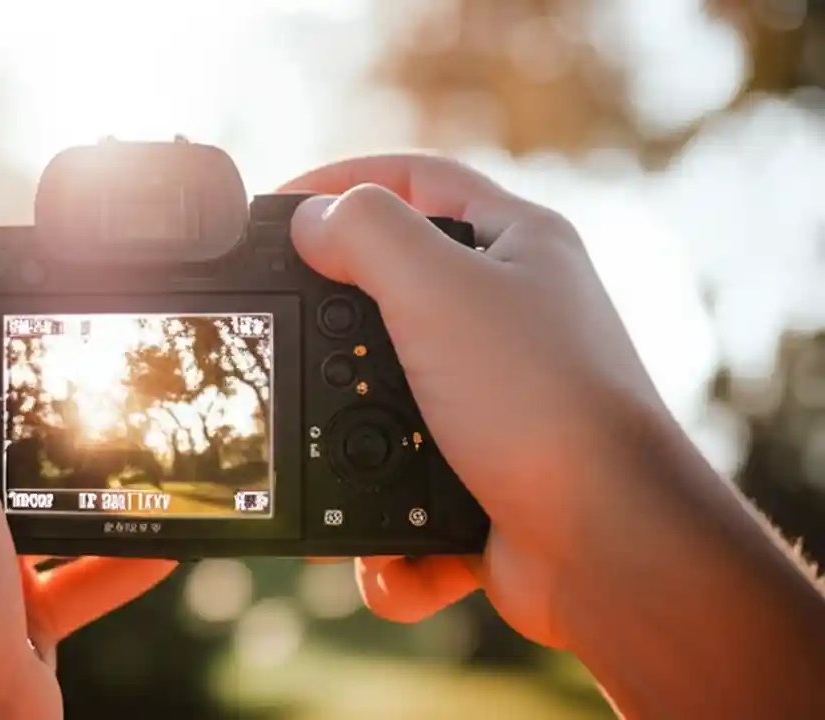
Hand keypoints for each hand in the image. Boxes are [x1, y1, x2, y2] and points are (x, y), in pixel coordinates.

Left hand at [0, 257, 175, 718]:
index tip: (50, 289)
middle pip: (6, 426)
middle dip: (58, 398)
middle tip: (120, 364)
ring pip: (53, 497)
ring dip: (101, 473)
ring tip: (154, 443)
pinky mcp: (24, 611)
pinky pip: (86, 567)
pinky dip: (128, 550)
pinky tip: (171, 536)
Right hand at [282, 155, 679, 646]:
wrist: (605, 546)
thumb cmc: (539, 403)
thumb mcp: (438, 288)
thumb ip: (365, 234)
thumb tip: (311, 221)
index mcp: (519, 245)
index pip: (418, 179)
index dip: (343, 181)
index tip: (276, 209)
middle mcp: (514, 313)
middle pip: (396, 288)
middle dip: (334, 323)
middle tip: (283, 334)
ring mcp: (500, 396)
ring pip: (390, 395)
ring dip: (347, 435)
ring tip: (319, 456)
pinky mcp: (485, 470)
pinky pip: (407, 483)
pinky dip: (383, 515)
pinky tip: (378, 536)